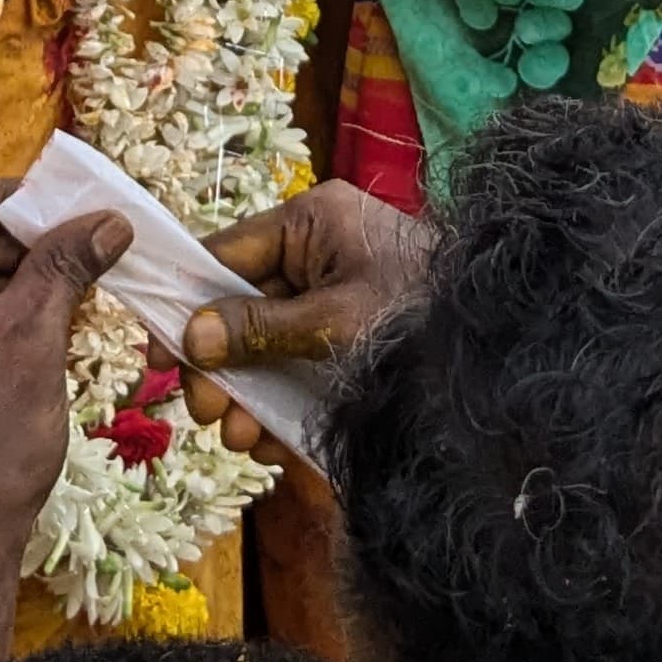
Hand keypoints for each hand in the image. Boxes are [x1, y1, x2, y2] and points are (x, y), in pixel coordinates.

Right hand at [175, 179, 434, 454]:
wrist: (504, 350)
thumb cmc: (419, 313)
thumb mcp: (335, 320)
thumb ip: (262, 327)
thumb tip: (192, 337)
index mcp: (313, 220)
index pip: (227, 252)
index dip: (187, 301)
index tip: (157, 351)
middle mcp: (319, 252)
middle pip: (242, 305)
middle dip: (219, 362)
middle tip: (202, 411)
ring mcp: (335, 297)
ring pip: (266, 343)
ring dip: (245, 392)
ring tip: (237, 436)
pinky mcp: (350, 341)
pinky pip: (298, 366)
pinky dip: (278, 402)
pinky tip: (264, 440)